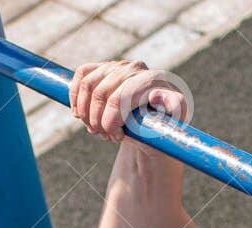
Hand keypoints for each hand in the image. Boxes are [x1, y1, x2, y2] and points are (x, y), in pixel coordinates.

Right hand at [67, 60, 189, 141]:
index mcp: (153, 79)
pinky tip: (79, 114)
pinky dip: (75, 96)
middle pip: (101, 94)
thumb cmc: (164, 126)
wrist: (153, 124)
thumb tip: (155, 95)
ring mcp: (117, 65)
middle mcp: (135, 68)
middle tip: (105, 137)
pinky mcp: (103, 67)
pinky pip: (81, 75)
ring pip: (88, 86)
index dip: (110, 121)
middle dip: (97, 121)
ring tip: (95, 130)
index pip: (120, 98)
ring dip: (85, 113)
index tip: (116, 137)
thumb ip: (175, 108)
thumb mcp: (175, 123)